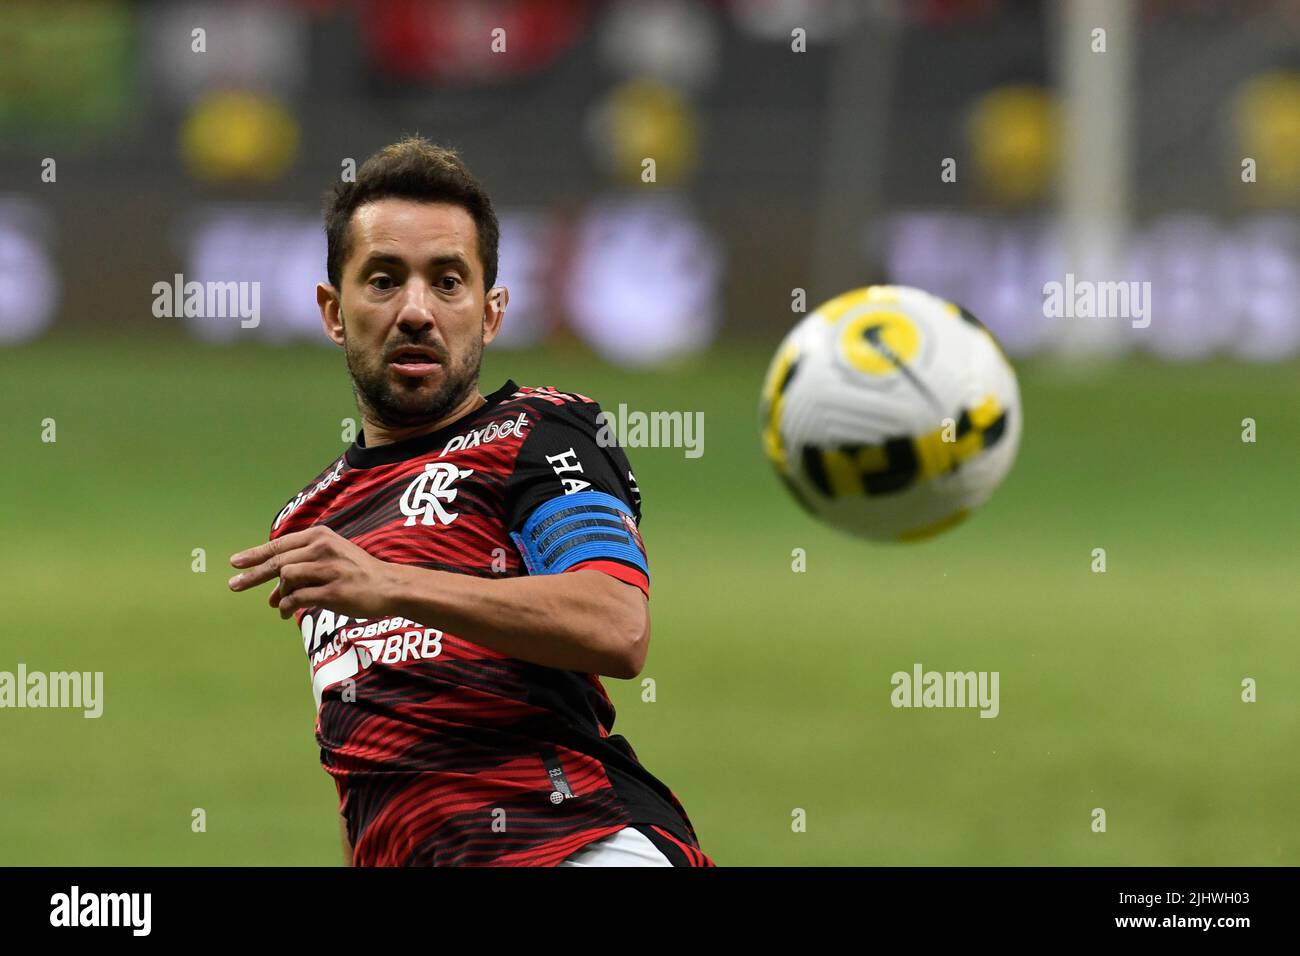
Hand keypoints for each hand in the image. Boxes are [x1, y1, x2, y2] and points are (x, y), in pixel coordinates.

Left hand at [228, 526, 395, 619]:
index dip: (255, 554)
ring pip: (286, 578)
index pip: (280, 544)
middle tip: (233, 586)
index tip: (236, 563)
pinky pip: (298, 598)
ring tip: (280, 606)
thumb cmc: (358, 573)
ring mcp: (328, 569)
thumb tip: (272, 593)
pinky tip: (287, 613)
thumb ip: (303, 567)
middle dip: (253, 575)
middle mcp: (322, 548)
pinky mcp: (332, 591)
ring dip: (279, 594)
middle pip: (277, 561)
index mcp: (320, 536)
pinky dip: (288, 606)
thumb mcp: (332, 557)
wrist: (389, 586)